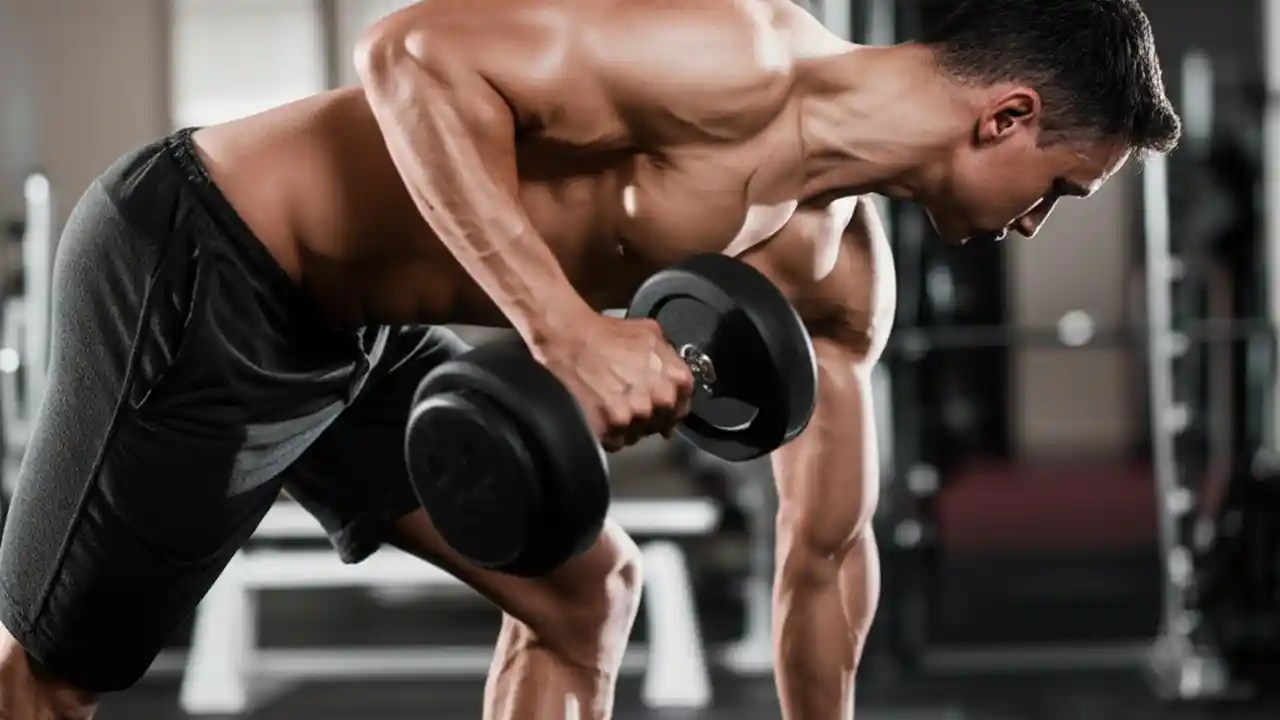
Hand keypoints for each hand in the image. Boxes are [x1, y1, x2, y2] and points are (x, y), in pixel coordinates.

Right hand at [532, 311, 695, 451]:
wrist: (570, 339)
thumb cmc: (606, 334)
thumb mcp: (650, 333)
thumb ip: (670, 357)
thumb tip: (675, 376)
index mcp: (675, 377)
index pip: (683, 405)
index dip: (670, 404)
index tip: (658, 404)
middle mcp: (659, 400)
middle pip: (661, 423)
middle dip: (649, 415)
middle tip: (630, 401)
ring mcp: (635, 417)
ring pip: (638, 434)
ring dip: (628, 426)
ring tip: (612, 404)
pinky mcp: (610, 430)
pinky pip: (616, 442)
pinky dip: (609, 433)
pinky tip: (601, 413)